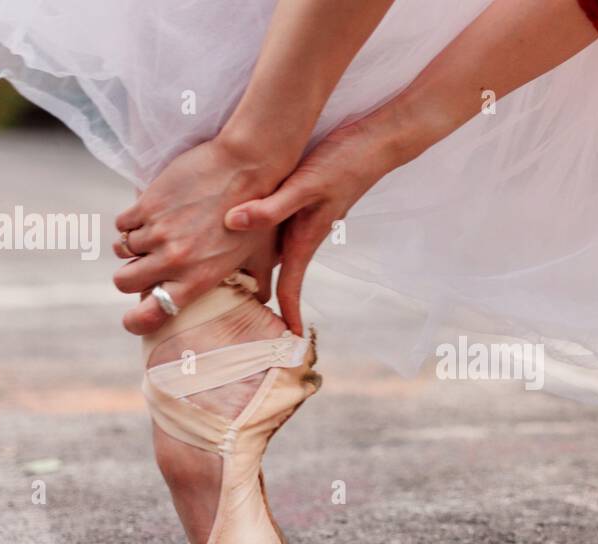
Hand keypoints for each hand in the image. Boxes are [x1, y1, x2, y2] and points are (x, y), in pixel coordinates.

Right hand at [111, 136, 293, 333]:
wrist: (247, 166)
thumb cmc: (259, 214)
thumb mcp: (262, 256)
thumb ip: (256, 283)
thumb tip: (259, 301)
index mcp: (198, 280)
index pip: (151, 314)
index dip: (135, 321)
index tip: (133, 319)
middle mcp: (173, 261)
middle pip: (123, 282)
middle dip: (131, 275)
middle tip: (147, 263)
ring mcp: (158, 232)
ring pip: (122, 249)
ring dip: (136, 242)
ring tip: (159, 230)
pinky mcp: (147, 205)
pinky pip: (122, 222)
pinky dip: (132, 220)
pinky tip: (153, 212)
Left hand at [223, 119, 399, 335]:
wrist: (371, 145)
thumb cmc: (343, 163)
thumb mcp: (305, 184)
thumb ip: (272, 206)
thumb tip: (233, 223)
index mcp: (304, 239)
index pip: (290, 287)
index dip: (285, 316)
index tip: (283, 344)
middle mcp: (301, 236)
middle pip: (276, 276)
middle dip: (259, 299)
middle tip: (231, 320)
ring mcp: (301, 223)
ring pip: (272, 254)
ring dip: (254, 270)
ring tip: (225, 287)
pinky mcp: (299, 207)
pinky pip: (273, 232)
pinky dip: (254, 241)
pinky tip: (234, 231)